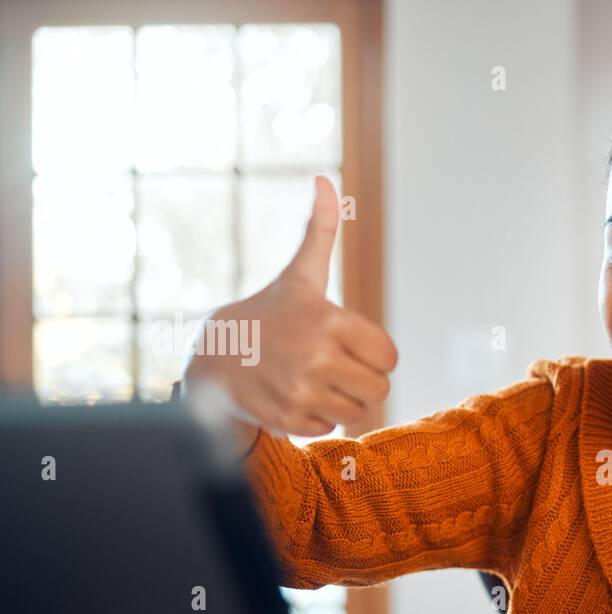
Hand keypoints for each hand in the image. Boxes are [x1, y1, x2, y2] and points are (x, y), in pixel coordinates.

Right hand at [184, 175, 396, 437]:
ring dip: (342, 400)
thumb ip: (320, 231)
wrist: (215, 356)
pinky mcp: (288, 419)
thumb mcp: (300, 275)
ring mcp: (301, 391)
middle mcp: (316, 357)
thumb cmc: (271, 313)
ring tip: (314, 379)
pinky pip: (330, 427)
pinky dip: (318, 416)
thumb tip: (324, 180)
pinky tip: (295, 395)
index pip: (390, 357)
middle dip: (362, 379)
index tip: (351, 345)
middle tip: (334, 366)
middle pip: (379, 389)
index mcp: (329, 320)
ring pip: (357, 412)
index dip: (375, 354)